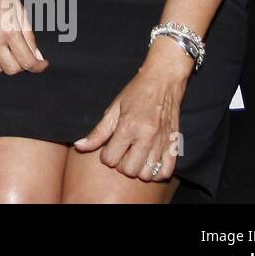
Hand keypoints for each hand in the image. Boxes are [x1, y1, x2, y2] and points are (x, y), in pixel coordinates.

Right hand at [0, 0, 48, 74]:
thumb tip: (36, 56)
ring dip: (6, 63)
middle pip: (11, 69)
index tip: (41, 64)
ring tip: (9, 50)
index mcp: (9, 30)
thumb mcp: (21, 12)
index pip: (27, 61)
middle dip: (22, 65)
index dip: (38, 67)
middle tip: (24, 55)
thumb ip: (29, 37)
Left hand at [74, 44, 191, 180]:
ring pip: (147, 174)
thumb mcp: (113, 110)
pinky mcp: (175, 145)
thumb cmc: (136, 93)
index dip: (105, 155)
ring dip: (138, 169)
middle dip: (121, 164)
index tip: (109, 147)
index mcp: (128, 127)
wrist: (163, 81)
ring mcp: (162, 143)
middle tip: (122, 152)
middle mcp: (146, 137)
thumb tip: (79, 146)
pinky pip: (166, 172)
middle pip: (128, 170)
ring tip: (136, 156)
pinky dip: (157, 173)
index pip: (110, 159)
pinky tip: (150, 162)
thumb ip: (97, 132)